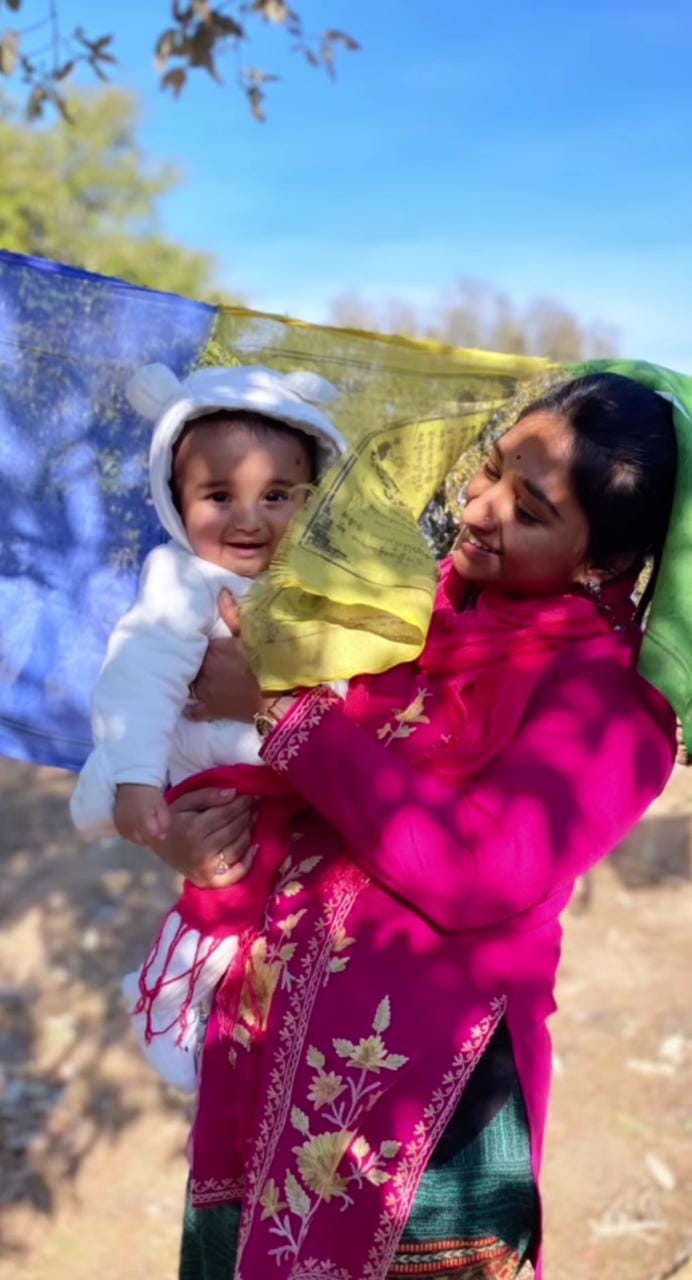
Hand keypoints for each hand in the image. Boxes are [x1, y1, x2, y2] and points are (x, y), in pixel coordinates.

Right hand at [114, 783, 169, 844]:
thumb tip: (162, 837)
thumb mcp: (162, 806)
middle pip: (145, 841)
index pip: (153, 837)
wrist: (131, 785)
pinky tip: (137, 826)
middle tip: (154, 826)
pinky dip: (134, 834)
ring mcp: (122, 827)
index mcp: (143, 820)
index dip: (159, 834)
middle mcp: (130, 826)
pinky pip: (128, 837)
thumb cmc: (149, 794)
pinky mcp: (117, 826)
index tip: (161, 828)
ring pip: (136, 841)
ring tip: (145, 825)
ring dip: (142, 837)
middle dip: (151, 836)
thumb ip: (164, 822)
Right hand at [139, 786, 257, 887]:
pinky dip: (249, 860)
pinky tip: (256, 846)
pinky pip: (237, 872)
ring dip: (249, 831)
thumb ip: (207, 795)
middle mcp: (202, 852)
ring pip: (238, 847)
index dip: (242, 803)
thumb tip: (234, 793)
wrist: (160, 845)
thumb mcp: (185, 802)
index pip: (226, 814)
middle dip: (247, 814)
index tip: (251, 794)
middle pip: (234, 829)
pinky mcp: (211, 881)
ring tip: (253, 818)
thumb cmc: (174, 820)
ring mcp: (207, 869)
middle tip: (254, 804)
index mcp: (193, 830)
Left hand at [186, 588, 263, 723]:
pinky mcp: (211, 710)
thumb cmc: (268, 662)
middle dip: (194, 663)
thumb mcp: (252, 634)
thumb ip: (233, 613)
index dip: (198, 645)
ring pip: (190, 685)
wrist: (277, 695)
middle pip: (191, 664)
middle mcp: (203, 669)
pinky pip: (193, 711)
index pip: (196, 643)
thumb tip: (221, 592)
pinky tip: (188, 707)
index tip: (201, 645)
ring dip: (192, 683)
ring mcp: (205, 692)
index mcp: (212, 648)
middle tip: (198, 663)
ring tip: (192, 681)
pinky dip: (191, 709)